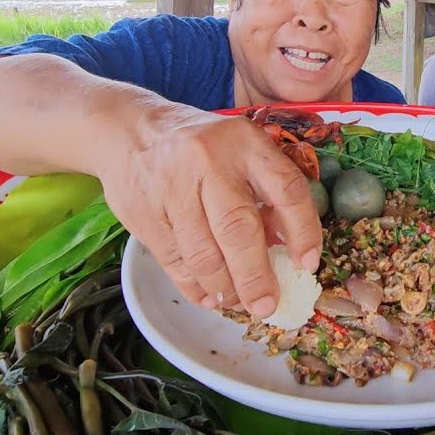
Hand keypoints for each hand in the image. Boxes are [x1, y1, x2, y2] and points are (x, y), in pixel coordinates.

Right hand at [98, 104, 322, 318]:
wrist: (127, 129)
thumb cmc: (199, 145)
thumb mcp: (239, 149)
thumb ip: (264, 189)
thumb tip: (286, 248)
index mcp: (245, 142)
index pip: (285, 189)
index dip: (303, 231)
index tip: (307, 264)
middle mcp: (209, 162)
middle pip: (238, 229)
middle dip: (255, 276)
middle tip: (267, 305)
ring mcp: (171, 188)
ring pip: (203, 254)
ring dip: (224, 288)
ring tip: (237, 302)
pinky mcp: (143, 213)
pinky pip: (174, 262)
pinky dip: (194, 287)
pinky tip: (209, 296)